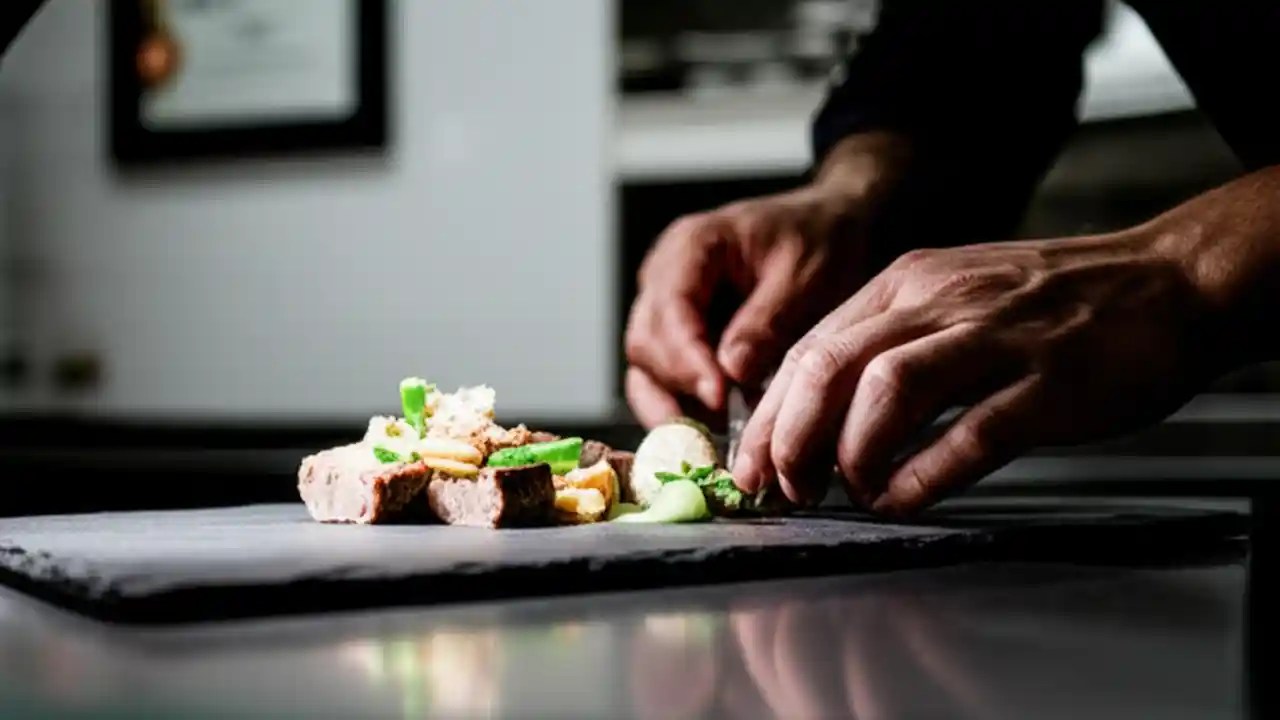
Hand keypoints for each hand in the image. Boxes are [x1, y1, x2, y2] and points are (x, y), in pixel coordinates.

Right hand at [624, 133, 909, 427]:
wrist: (828, 227)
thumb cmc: (818, 239)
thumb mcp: (805, 274)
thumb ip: (766, 321)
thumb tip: (731, 374)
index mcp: (690, 248)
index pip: (669, 311)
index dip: (688, 360)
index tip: (720, 398)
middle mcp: (664, 277)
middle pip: (645, 345)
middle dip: (677, 392)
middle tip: (715, 434)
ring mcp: (666, 309)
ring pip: (646, 369)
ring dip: (675, 409)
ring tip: (711, 446)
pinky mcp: (680, 338)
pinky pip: (666, 379)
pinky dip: (686, 409)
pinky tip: (716, 435)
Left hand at [732, 230, 1220, 513]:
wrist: (1167, 281)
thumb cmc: (1052, 303)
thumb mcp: (953, 297)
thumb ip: (889, 342)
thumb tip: (818, 412)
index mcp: (907, 284)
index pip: (810, 348)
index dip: (771, 414)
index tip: (750, 465)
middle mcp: (939, 303)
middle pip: (831, 365)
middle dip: (792, 435)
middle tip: (784, 487)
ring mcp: (995, 339)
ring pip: (888, 389)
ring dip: (851, 450)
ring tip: (844, 492)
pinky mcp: (1048, 381)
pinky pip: (972, 432)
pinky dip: (925, 474)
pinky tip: (903, 501)